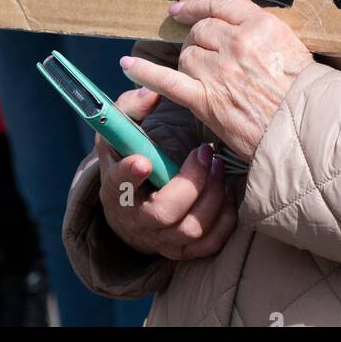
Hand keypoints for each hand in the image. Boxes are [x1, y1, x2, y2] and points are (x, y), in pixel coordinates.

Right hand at [97, 86, 237, 261]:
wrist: (130, 204)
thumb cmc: (127, 156)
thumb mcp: (120, 130)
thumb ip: (132, 107)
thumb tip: (151, 92)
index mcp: (114, 188)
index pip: (118, 187)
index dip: (129, 176)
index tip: (144, 159)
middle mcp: (135, 220)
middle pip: (164, 213)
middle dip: (191, 183)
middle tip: (205, 153)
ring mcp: (159, 239)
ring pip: (190, 229)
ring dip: (212, 197)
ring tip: (219, 168)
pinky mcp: (182, 249)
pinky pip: (209, 244)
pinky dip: (224, 221)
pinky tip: (226, 193)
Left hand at [122, 0, 312, 160]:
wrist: (308, 134)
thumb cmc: (308, 96)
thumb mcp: (296, 51)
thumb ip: (266, 36)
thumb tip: (243, 31)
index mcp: (262, 25)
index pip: (221, 6)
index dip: (197, 6)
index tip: (183, 9)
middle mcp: (237, 42)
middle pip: (201, 31)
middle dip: (197, 41)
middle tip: (205, 56)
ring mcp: (219, 71)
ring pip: (187, 55)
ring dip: (188, 62)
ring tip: (199, 76)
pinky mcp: (206, 100)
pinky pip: (168, 80)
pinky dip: (144, 72)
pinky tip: (128, 66)